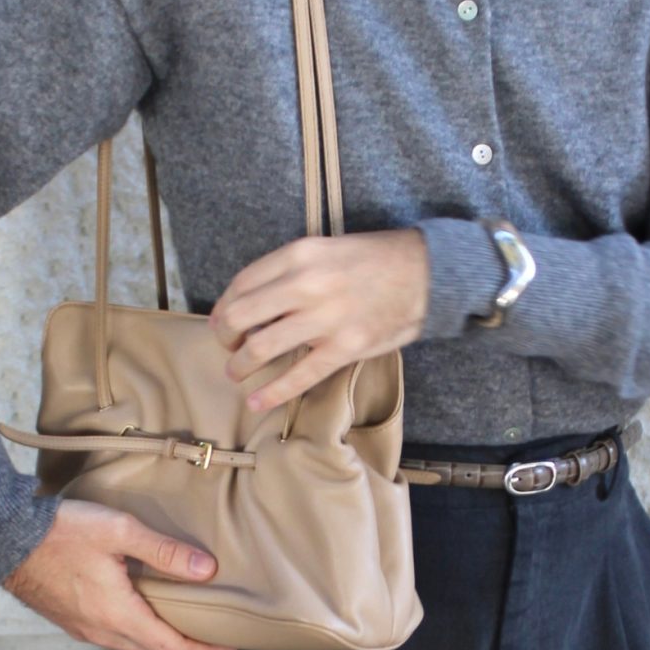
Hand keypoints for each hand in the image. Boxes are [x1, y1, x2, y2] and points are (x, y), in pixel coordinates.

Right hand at [1, 498, 235, 649]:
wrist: (4, 536)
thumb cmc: (60, 531)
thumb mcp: (119, 532)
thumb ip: (165, 552)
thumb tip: (207, 570)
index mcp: (119, 616)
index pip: (173, 649)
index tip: (229, 648)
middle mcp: (102, 631)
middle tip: (214, 643)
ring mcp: (83, 629)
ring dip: (162, 646)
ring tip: (184, 630)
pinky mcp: (70, 621)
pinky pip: (113, 640)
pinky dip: (139, 637)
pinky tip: (144, 616)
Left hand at [208, 228, 428, 412]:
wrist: (427, 273)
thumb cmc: (375, 260)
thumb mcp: (326, 248)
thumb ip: (291, 269)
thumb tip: (254, 300)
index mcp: (299, 255)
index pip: (241, 284)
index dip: (224, 308)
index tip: (223, 322)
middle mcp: (306, 285)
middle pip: (240, 317)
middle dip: (225, 338)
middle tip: (227, 348)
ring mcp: (325, 319)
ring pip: (261, 348)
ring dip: (240, 365)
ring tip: (237, 373)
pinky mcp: (344, 348)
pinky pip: (298, 376)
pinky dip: (271, 393)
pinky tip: (257, 402)